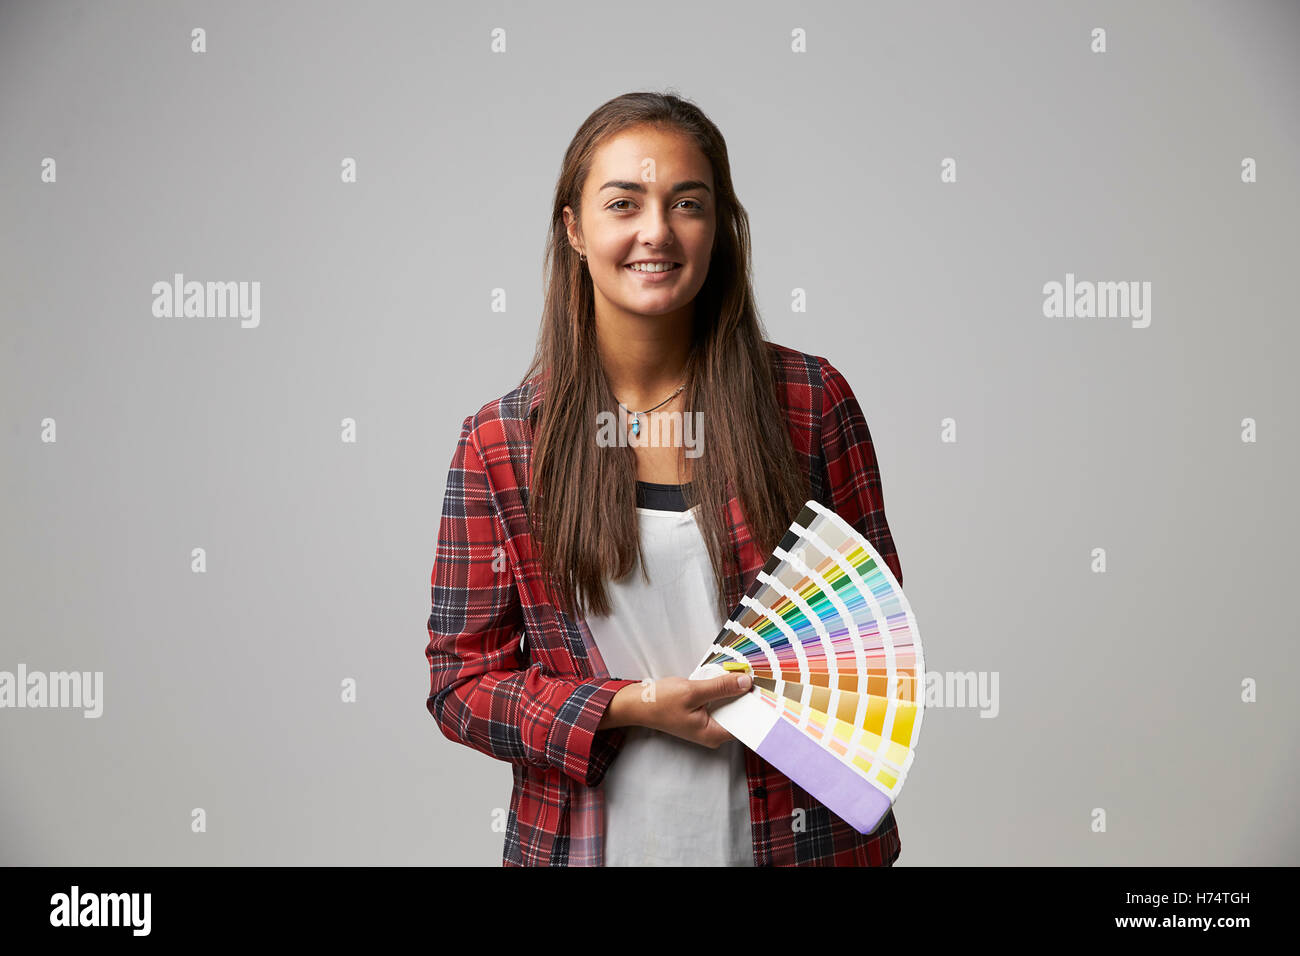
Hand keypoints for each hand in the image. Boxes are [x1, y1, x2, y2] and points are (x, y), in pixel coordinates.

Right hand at [631, 673, 752, 748]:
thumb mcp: (693, 691)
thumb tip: (745, 683)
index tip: (767, 690)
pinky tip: (725, 679)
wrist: (636, 704)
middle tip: (756, 676)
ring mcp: (707, 724)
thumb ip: (721, 687)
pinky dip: (722, 691)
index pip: (745, 724)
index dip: (756, 706)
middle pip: (739, 714)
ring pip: (729, 707)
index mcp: (713, 734)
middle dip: (745, 696)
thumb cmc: (660, 702)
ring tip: (743, 674)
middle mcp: (713, 733)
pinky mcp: (702, 715)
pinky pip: (719, 703)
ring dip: (733, 691)